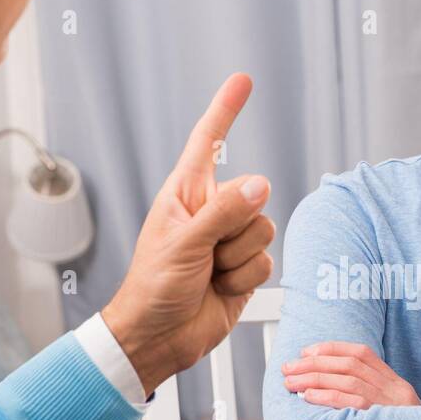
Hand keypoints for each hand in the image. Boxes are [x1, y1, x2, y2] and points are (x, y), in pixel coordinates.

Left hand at [102, 74, 275, 393]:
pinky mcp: (245, 270)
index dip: (226, 111)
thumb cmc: (153, 288)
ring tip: (208, 274)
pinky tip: (220, 289)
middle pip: (252, 197)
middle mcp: (211, 212)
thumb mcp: (182, 244)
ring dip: (238, 259)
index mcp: (185, 195)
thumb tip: (260, 185)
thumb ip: (222, 213)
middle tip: (203, 254)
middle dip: (233, 229)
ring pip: (264, 231)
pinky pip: (267, 262)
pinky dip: (245, 279)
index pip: (209, 143)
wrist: (158, 338)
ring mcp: (229, 242)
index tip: (243, 81)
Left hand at [281, 341, 420, 410]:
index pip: (361, 353)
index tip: (307, 351)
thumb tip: (333, 388)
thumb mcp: (395, 412)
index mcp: (395, 383)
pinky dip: (327, 396)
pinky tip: (307, 396)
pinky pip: (352, 402)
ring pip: (348, 379)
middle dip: (314, 363)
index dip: (331, 348)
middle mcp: (394, 388)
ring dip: (314, 377)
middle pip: (349, 364)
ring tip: (291, 382)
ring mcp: (390, 404)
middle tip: (288, 368)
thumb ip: (372, 397)